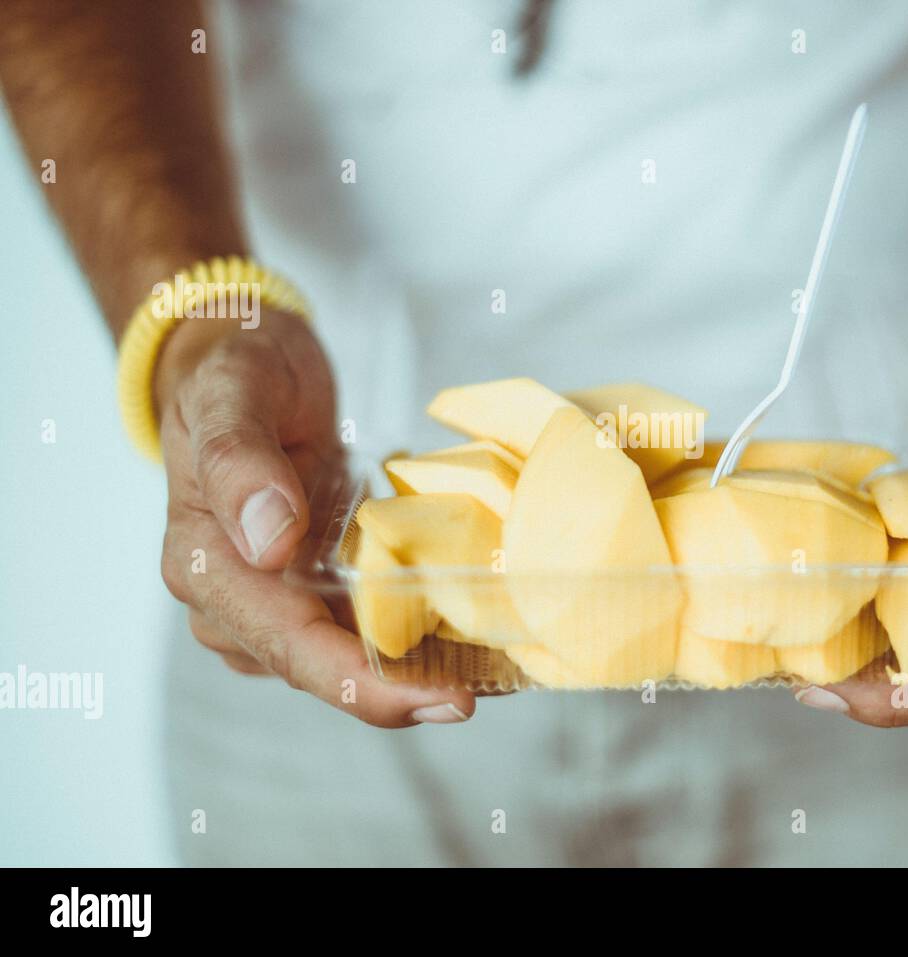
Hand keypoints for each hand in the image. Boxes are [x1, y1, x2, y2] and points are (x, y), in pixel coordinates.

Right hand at [155, 309, 476, 726]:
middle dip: (397, 691)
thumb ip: (240, 460)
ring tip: (489, 673)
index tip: (435, 697)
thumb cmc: (235, 372)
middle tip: (476, 697)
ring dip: (411, 671)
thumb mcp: (235, 390)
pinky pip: (358, 625)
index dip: (359, 682)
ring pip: (344, 656)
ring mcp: (274, 598)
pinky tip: (466, 636)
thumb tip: (268, 543)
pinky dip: (409, 635)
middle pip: (321, 666)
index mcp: (206, 563)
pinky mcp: (310, 586)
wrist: (240, 361)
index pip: (287, 644)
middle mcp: (236, 598)